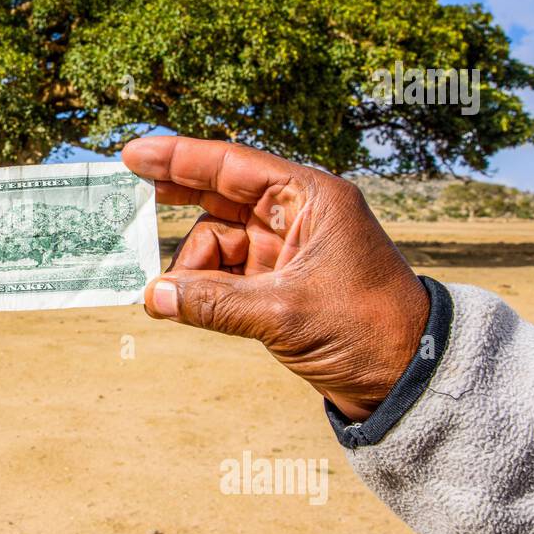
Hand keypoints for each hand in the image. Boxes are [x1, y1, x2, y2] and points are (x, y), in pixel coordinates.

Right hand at [122, 137, 428, 420]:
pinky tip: (180, 306)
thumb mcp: (284, 314)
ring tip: (169, 298)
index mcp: (311, 199)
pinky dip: (201, 290)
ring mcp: (286, 250)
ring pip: (216, 244)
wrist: (406, 379)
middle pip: (220, 195)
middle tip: (127, 198)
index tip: (133, 154)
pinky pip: (224, 276)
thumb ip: (213, 303)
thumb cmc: (365, 329)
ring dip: (189, 270)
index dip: (179, 158)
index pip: (233, 166)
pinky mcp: (279, 284)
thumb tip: (153, 297)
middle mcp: (297, 216)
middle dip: (175, 199)